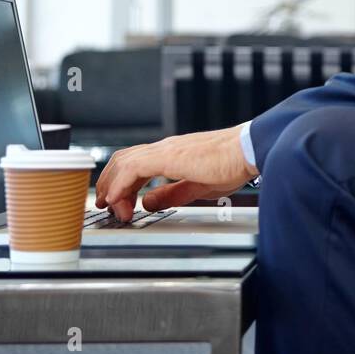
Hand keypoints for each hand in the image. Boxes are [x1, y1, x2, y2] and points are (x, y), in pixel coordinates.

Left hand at [94, 125, 258, 221]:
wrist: (249, 150)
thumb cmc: (233, 164)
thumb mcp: (198, 185)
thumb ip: (172, 193)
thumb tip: (149, 201)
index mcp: (173, 153)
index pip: (134, 163)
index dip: (119, 183)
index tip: (117, 202)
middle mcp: (166, 147)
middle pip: (122, 160)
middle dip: (108, 183)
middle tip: (105, 205)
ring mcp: (166, 149)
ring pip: (123, 162)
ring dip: (111, 185)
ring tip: (109, 206)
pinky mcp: (169, 156)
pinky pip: (133, 168)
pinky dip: (119, 184)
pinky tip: (116, 199)